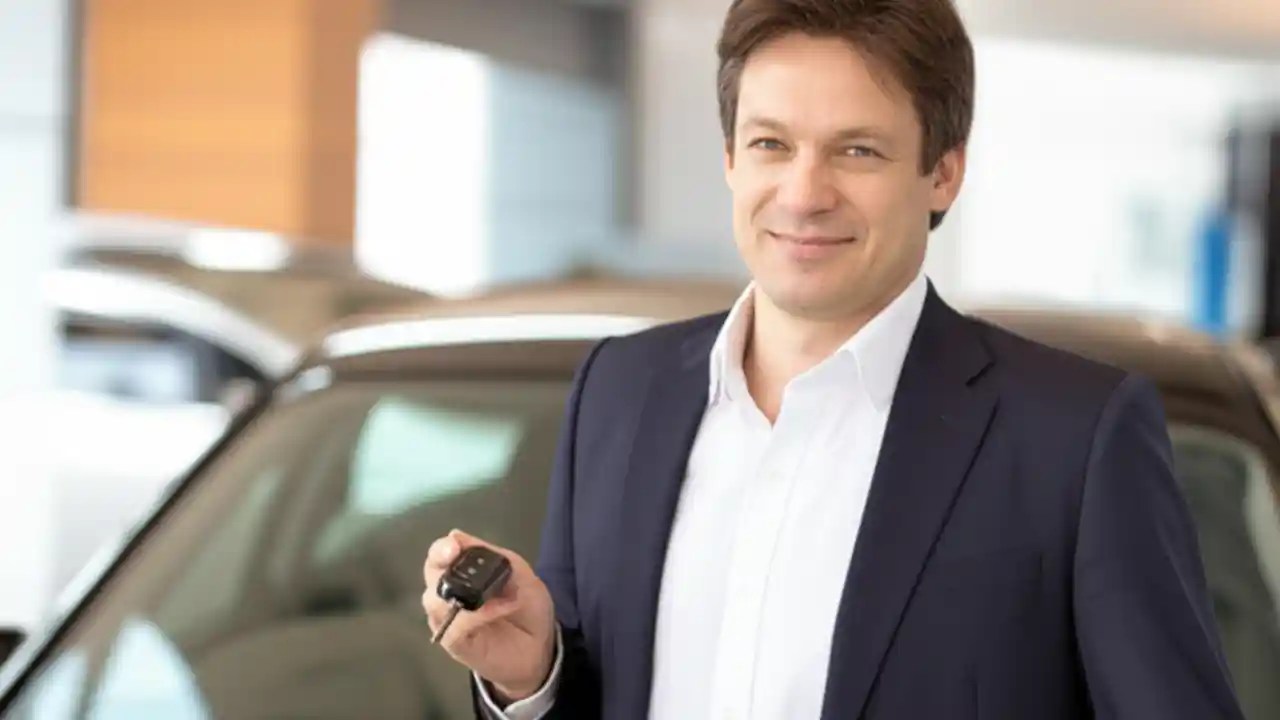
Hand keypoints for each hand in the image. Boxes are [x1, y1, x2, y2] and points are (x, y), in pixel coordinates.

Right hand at [422, 529, 556, 701]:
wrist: (541, 646)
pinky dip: (477, 615)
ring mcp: (449, 621)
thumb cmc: (527, 608)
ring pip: (434, 601)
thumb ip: (491, 555)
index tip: (453, 546)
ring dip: (467, 593)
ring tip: (501, 594)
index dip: (441, 549)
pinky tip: (500, 609)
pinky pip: (454, 626)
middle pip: (431, 576)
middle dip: (442, 566)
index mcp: (461, 574)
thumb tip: (456, 534)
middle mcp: (449, 596)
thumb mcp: (519, 573)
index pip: (438, 557)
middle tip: (463, 565)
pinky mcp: (455, 644)